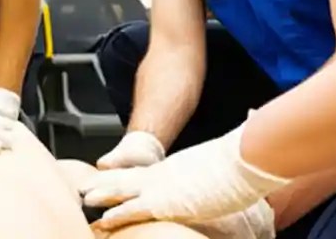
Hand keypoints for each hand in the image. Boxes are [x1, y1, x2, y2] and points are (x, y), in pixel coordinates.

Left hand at [81, 124, 289, 231]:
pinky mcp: (166, 200)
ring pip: (123, 191)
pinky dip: (116, 214)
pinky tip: (102, 219)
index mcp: (179, 167)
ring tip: (84, 200)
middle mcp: (166, 173)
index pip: (149, 175)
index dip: (131, 181)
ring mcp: (164, 185)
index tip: (118, 181)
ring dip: (102, 196)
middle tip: (87, 188)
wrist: (243, 156)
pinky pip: (133, 209)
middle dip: (107, 184)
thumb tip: (251, 116)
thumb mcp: (233, 154)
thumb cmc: (243, 157)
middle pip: (129, 179)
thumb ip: (233, 141)